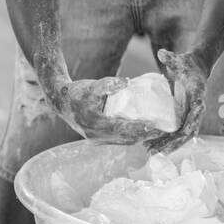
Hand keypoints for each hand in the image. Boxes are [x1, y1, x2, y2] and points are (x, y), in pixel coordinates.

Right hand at [53, 76, 167, 144]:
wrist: (60, 102)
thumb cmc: (76, 92)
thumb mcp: (92, 85)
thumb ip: (109, 84)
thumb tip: (127, 82)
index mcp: (97, 125)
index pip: (125, 130)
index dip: (143, 129)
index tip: (158, 126)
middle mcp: (97, 136)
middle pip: (127, 139)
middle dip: (146, 136)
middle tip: (164, 131)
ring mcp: (96, 139)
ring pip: (123, 142)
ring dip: (140, 138)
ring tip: (156, 132)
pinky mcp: (97, 138)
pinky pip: (117, 140)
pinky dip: (131, 137)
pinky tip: (142, 132)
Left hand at [146, 49, 208, 152]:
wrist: (195, 68)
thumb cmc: (188, 64)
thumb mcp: (180, 60)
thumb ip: (171, 58)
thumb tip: (163, 53)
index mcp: (198, 98)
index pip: (196, 116)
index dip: (188, 128)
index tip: (178, 137)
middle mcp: (196, 111)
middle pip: (187, 132)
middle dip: (172, 144)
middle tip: (154, 151)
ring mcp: (189, 115)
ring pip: (180, 136)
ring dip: (167, 145)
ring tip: (149, 152)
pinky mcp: (182, 117)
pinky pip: (175, 132)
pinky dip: (165, 140)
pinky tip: (152, 145)